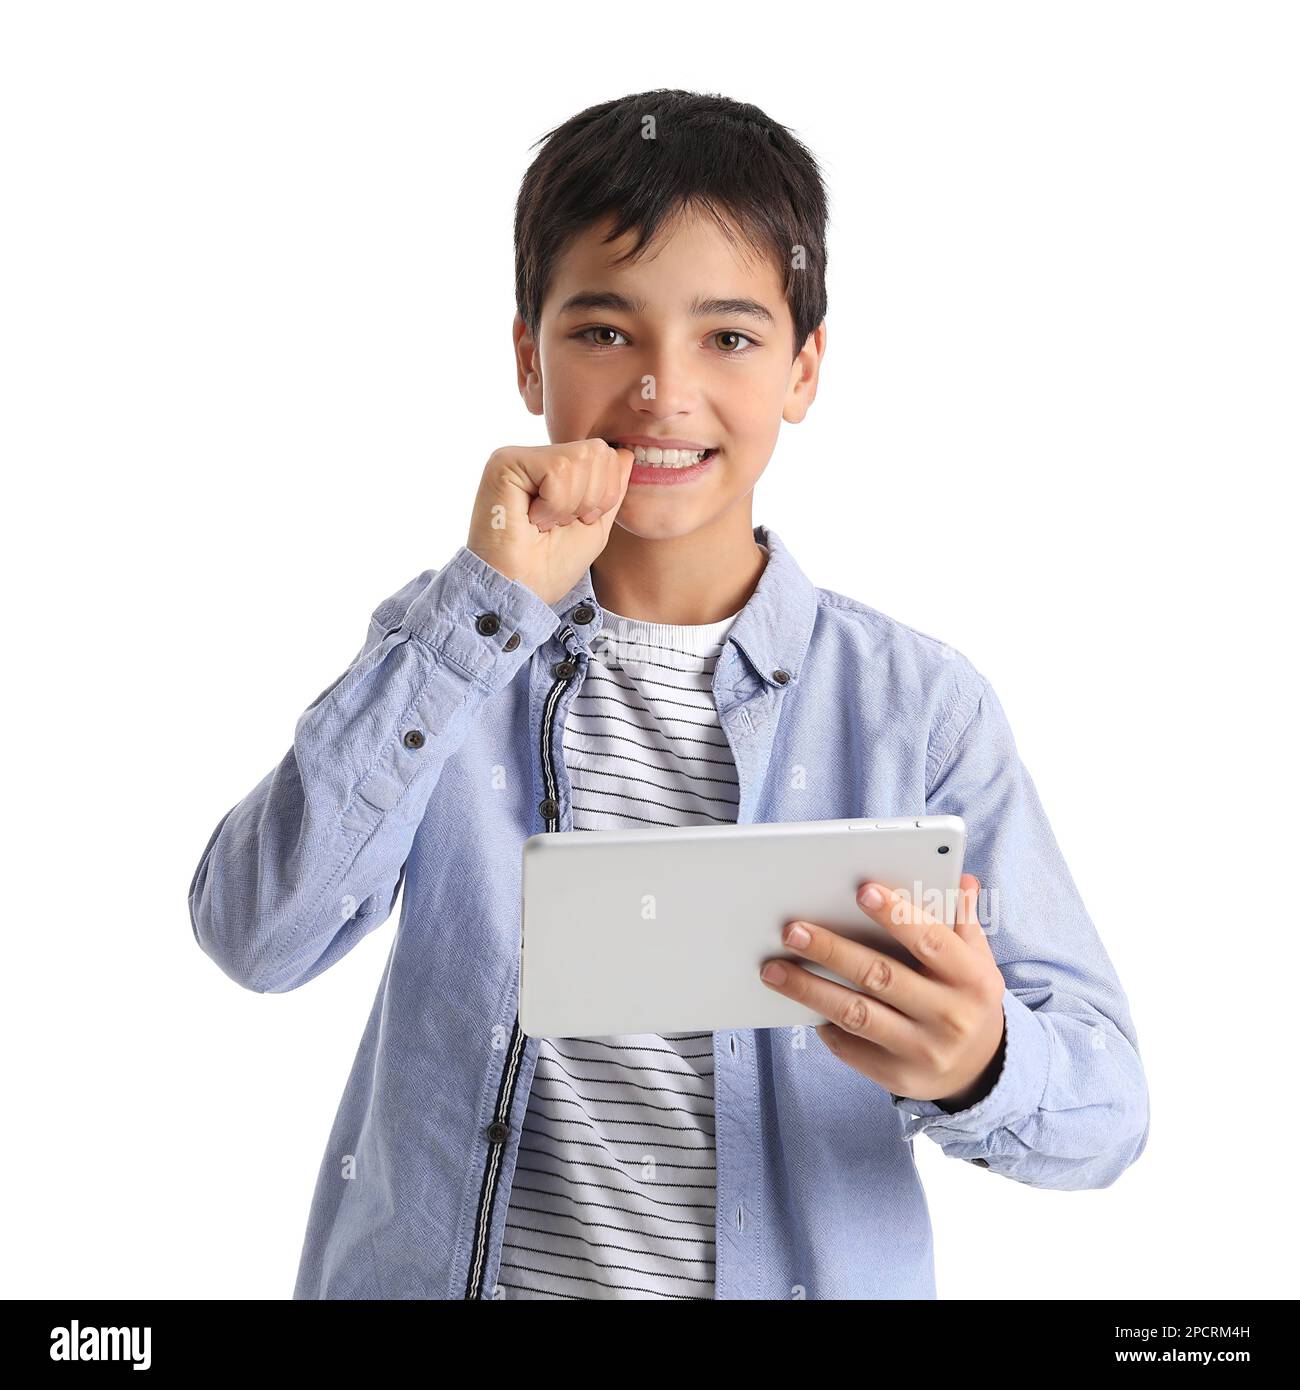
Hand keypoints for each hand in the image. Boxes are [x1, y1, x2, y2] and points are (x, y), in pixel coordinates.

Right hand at [466, 439, 634, 605]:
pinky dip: (554, 503)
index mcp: (556, 471)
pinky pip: (558, 468)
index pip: (606, 455)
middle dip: (591, 498)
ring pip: (580, 458)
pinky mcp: (506, 460)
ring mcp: (520, 457)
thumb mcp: (595, 526)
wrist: (520, 590)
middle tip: (560, 524)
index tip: (575, 523)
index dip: (605, 495)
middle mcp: (537, 458)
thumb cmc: (551, 566)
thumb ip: (610, 490)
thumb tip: (626, 454)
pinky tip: (531, 519)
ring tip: (543, 523)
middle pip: (598, 451)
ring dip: (570, 505)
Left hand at [758, 873, 1007, 1109]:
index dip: (896, 914)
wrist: (978, 1069)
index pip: (930, 939)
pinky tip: (797, 1004)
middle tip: (792, 929)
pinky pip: (850, 1046)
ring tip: (773, 968)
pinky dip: (822, 1023)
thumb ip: (962, 919)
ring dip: (809, 989)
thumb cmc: (965, 997)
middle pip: (881, 976)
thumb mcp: (976, 959)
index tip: (861, 890)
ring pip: (855, 1014)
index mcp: (972, 979)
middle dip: (832, 950)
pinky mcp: (896, 1075)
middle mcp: (949, 1016)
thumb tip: (961, 879)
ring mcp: (922, 1050)